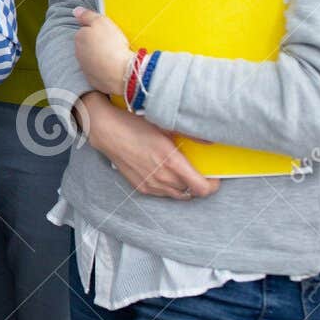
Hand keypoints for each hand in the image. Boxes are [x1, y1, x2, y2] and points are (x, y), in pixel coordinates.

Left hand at [72, 6, 135, 96]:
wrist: (120, 72)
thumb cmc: (112, 44)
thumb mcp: (101, 22)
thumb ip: (87, 15)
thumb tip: (76, 10)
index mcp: (79, 38)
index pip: (85, 31)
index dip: (97, 31)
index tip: (108, 33)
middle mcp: (78, 53)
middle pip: (87, 45)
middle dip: (97, 44)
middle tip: (112, 44)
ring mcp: (85, 68)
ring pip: (91, 59)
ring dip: (100, 57)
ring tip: (114, 56)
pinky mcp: (93, 80)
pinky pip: (98, 72)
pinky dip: (104, 70)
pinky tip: (114, 68)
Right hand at [80, 94, 219, 200]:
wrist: (107, 131)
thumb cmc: (135, 125)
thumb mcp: (165, 125)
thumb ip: (191, 135)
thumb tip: (210, 141)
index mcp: (172, 162)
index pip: (202, 189)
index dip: (213, 185)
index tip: (213, 176)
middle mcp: (163, 178)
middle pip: (192, 192)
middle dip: (198, 183)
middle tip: (198, 170)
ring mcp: (151, 185)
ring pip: (178, 195)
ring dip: (184, 187)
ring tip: (183, 173)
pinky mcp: (141, 187)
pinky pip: (163, 194)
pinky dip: (169, 188)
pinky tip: (166, 173)